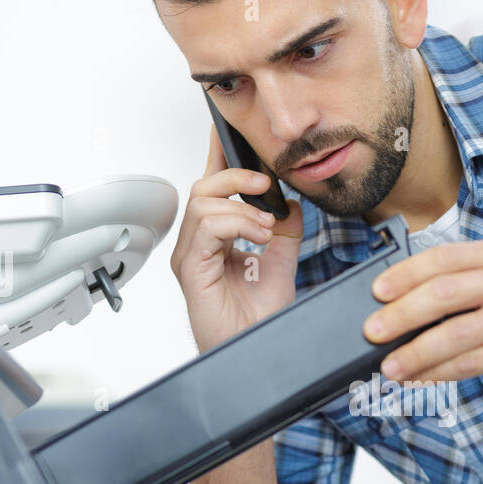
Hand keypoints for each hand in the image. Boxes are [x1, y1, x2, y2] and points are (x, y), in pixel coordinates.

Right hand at [170, 125, 302, 353]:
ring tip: (266, 227)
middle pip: (202, 187)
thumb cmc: (258, 320)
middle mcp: (198, 245)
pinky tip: (259, 237)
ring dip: (241, 206)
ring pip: (202, 202)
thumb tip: (291, 204)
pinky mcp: (191, 271)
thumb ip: (285, 233)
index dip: (219, 156)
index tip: (229, 130)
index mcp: (215, 240)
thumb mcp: (282, 266)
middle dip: (235, 175)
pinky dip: (236, 224)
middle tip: (266, 184)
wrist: (255, 353)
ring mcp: (191, 257)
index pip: (213, 188)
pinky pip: (205, 228)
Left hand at [362, 236, 482, 402]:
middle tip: (371, 332)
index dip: (405, 274)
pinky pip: (472, 361)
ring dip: (415, 351)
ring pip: (456, 331)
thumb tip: (402, 312)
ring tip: (389, 366)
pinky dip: (439, 372)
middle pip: (445, 291)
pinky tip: (420, 378)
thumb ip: (469, 290)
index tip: (375, 292)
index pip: (444, 257)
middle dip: (401, 313)